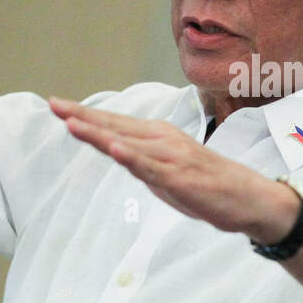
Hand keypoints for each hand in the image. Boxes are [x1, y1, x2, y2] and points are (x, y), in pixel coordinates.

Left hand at [48, 97, 296, 240]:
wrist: (250, 199)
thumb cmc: (209, 185)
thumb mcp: (167, 170)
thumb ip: (141, 161)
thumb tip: (117, 151)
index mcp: (158, 137)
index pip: (115, 123)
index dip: (85, 115)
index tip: (57, 105)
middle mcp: (162, 140)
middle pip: (115, 127)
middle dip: (82, 116)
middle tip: (53, 104)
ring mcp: (171, 157)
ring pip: (127, 143)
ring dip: (99, 133)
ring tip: (71, 123)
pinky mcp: (181, 177)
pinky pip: (151, 167)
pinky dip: (131, 156)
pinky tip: (114, 148)